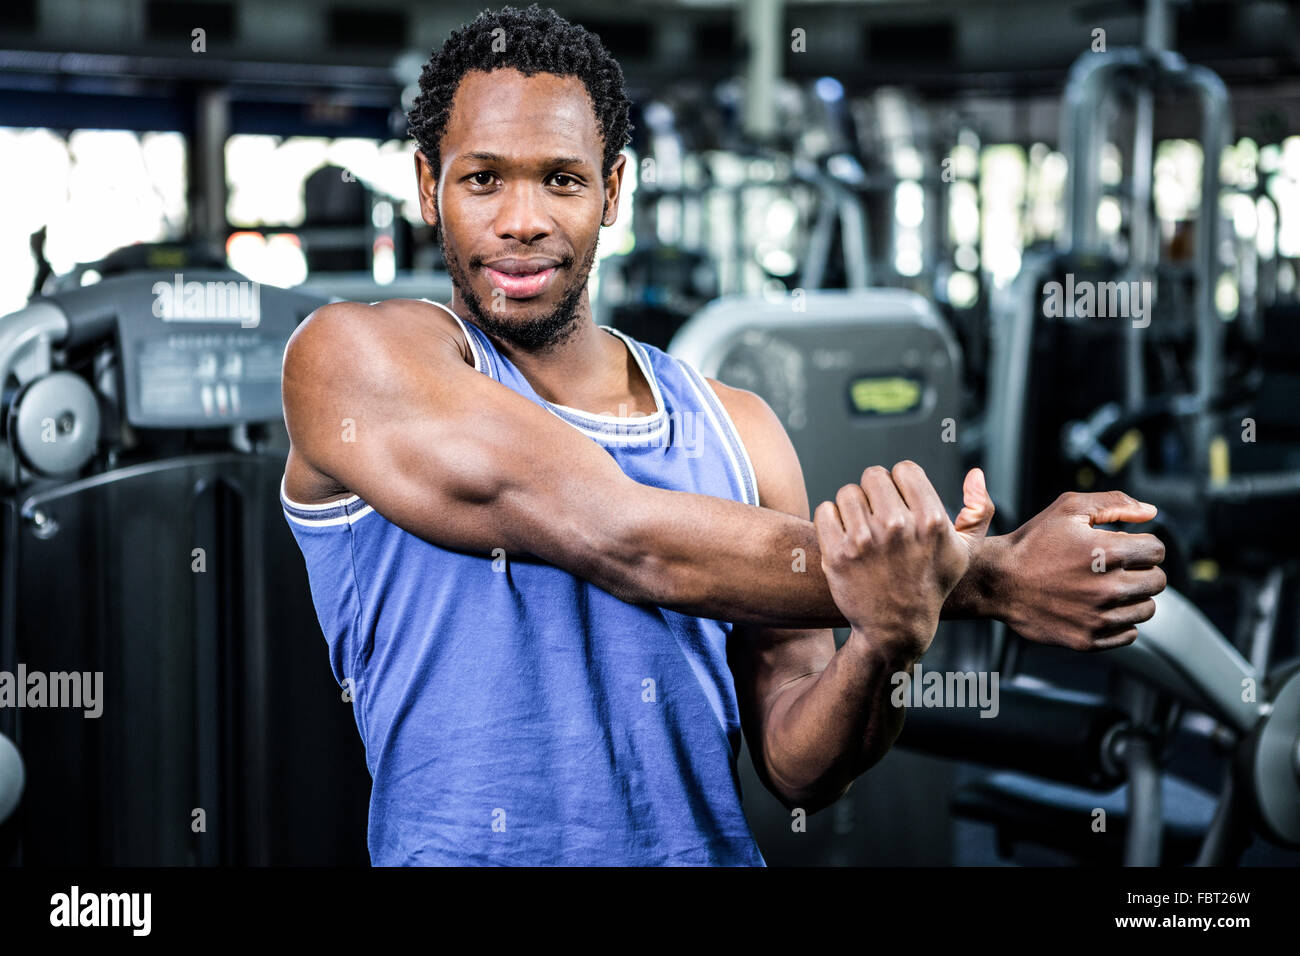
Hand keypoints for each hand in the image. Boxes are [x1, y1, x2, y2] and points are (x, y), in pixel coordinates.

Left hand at [814, 461, 991, 660]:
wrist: (896, 627)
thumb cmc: (931, 583)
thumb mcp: (965, 551)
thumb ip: (978, 511)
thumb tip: (976, 472)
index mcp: (931, 520)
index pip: (904, 469)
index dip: (901, 484)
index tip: (900, 503)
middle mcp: (897, 527)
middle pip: (873, 476)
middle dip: (875, 493)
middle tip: (878, 515)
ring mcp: (864, 541)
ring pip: (847, 492)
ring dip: (853, 507)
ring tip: (862, 528)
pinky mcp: (837, 553)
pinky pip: (825, 511)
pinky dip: (831, 520)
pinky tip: (845, 537)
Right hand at [995, 491, 1166, 650]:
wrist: (997, 581)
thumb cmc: (1032, 543)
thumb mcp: (1069, 509)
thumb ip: (1115, 503)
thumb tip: (1151, 512)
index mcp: (1108, 552)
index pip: (1157, 550)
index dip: (1142, 544)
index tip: (1123, 547)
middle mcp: (1108, 587)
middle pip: (1157, 581)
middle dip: (1140, 570)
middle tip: (1114, 568)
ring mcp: (1099, 617)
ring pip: (1147, 609)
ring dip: (1133, 597)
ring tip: (1106, 587)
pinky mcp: (1089, 639)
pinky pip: (1129, 633)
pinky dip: (1119, 621)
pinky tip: (1097, 607)